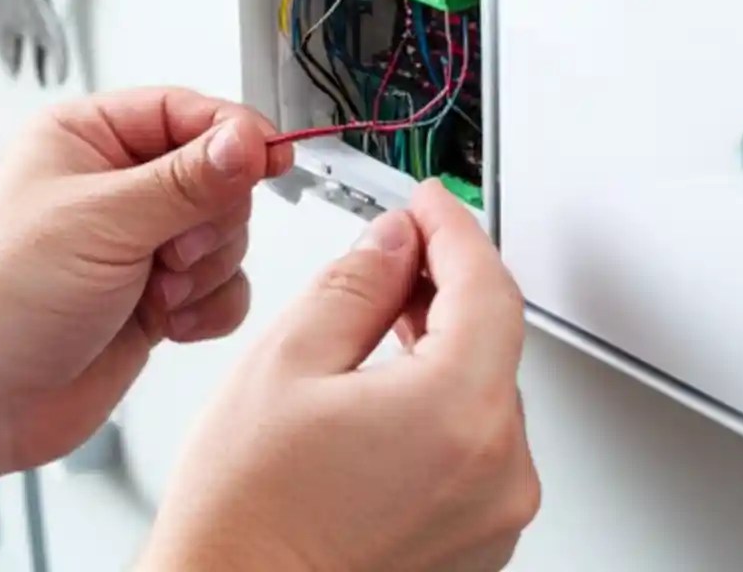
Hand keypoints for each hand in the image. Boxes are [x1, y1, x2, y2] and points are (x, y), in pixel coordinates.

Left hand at [0, 88, 292, 470]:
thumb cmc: (6, 300)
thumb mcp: (103, 221)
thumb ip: (188, 180)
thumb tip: (247, 141)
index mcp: (88, 138)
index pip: (187, 112)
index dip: (234, 135)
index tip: (271, 161)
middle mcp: (117, 185)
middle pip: (219, 176)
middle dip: (208, 222)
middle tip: (171, 251)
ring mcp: (140, 242)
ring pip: (226, 235)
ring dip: (205, 271)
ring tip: (157, 293)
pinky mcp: (159, 294)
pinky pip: (223, 286)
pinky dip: (208, 307)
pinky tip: (169, 322)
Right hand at [141, 181, 539, 571]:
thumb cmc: (245, 513)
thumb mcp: (287, 363)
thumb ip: (355, 284)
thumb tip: (393, 242)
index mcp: (455, 415)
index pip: (486, 286)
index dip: (454, 230)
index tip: (429, 204)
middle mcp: (497, 471)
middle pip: (495, 338)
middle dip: (448, 282)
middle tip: (396, 250)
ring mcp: (494, 512)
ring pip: (487, 389)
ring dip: (447, 342)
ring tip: (385, 317)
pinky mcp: (479, 538)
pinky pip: (480, 443)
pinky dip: (447, 401)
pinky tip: (394, 385)